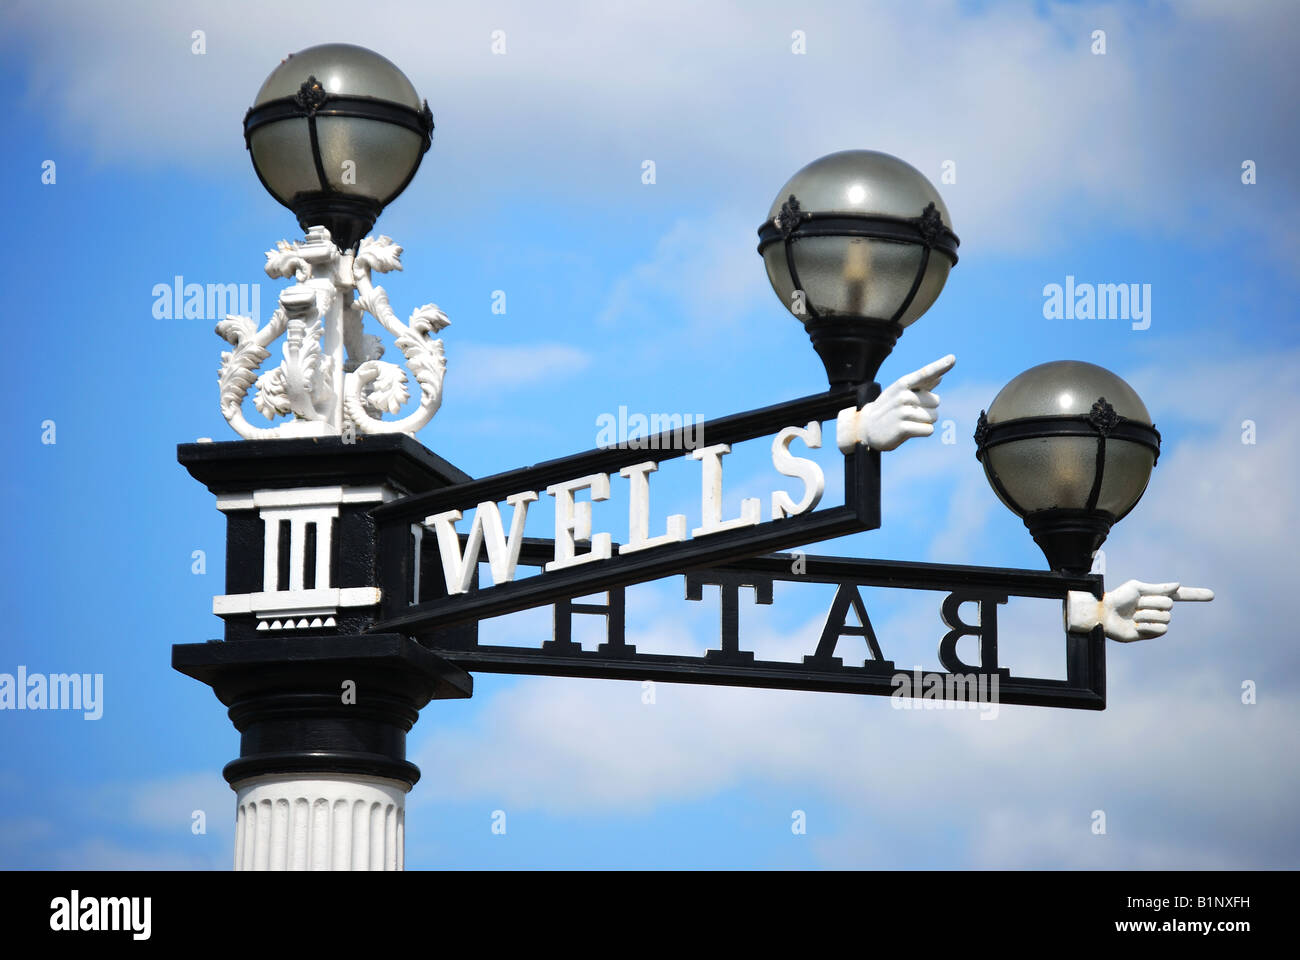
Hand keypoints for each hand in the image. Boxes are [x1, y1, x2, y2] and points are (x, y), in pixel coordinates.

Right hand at [836, 355, 954, 453]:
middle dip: (928, 409)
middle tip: (910, 412)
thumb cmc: (889, 408)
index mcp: (903, 383)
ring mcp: (902, 412)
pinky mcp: (903, 428)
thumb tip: (939, 377)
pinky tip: (910, 430)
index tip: (953, 358)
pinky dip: (923, 431)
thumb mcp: (901, 393)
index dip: (940, 366)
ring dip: (925, 421)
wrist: (866, 427)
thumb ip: (921, 386)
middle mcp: (903, 395)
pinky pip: (928, 430)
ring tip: (908, 421)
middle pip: (936, 402)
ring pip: (933, 417)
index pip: (925, 373)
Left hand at [1067, 580, 1214, 641]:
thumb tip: (1178, 585)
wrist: (1104, 614)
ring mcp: (1155, 622)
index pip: (1180, 595)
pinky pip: (1161, 629)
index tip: (1212, 595)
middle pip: (1169, 604)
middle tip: (1136, 604)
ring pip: (1165, 617)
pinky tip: (1137, 626)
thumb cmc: (1118, 598)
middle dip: (1151, 602)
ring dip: (1148, 614)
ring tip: (1134, 615)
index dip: (1195, 595)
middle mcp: (1158, 609)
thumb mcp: (1137, 588)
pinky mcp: (1150, 634)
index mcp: (1156, 596)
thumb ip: (1158, 588)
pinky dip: (1149, 626)